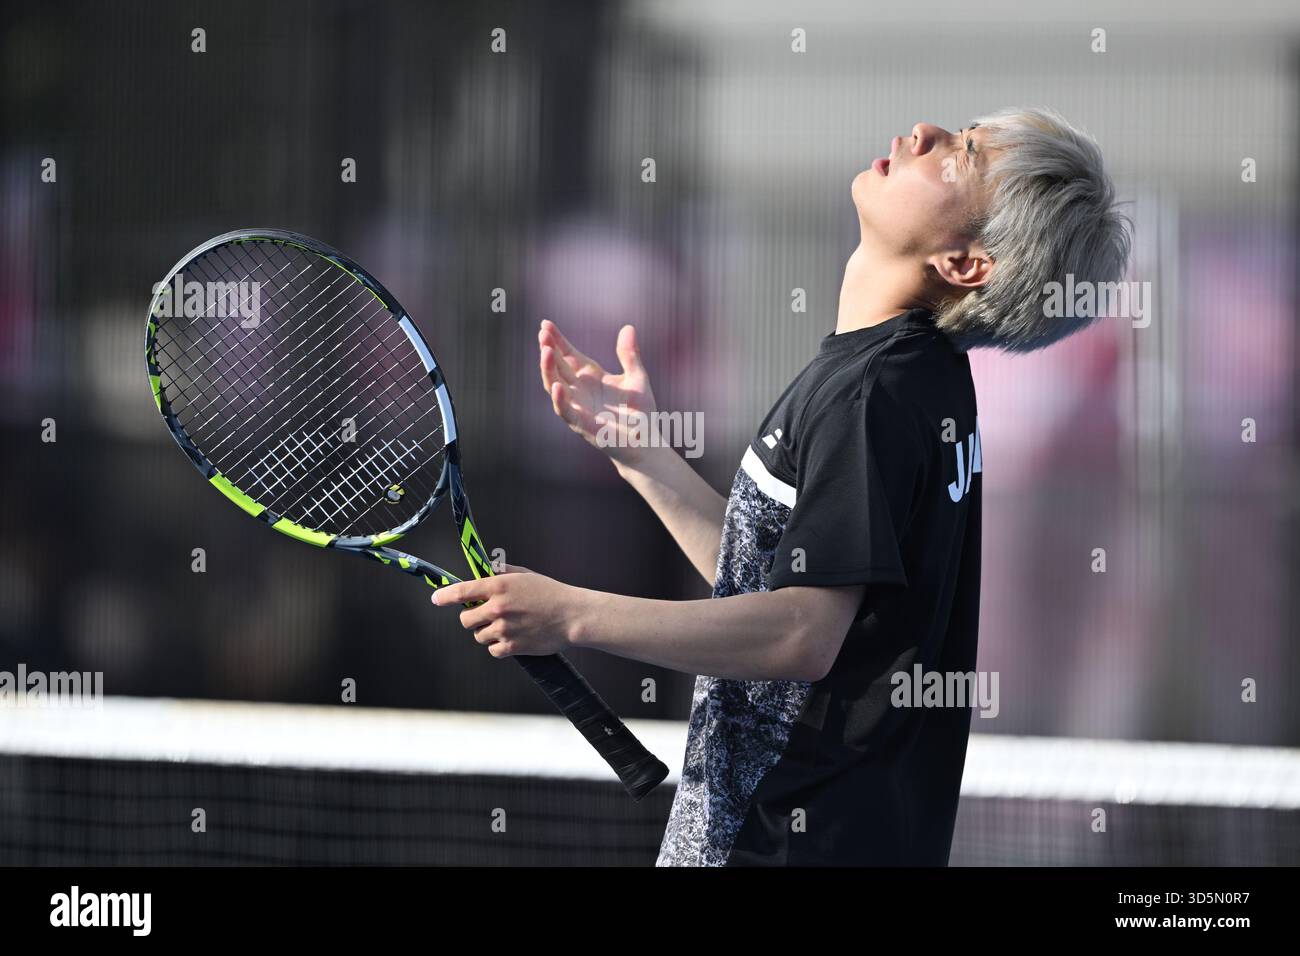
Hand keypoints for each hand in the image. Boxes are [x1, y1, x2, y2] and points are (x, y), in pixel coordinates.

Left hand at [431, 565, 583, 658]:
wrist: (572, 616)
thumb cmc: (550, 592)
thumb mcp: (524, 575)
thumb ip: (501, 573)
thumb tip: (485, 570)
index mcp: (499, 586)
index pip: (461, 591)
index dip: (444, 596)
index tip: (436, 599)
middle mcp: (497, 608)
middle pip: (465, 619)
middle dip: (471, 618)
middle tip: (484, 615)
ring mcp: (504, 629)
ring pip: (478, 636)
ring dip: (486, 632)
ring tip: (505, 626)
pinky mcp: (512, 646)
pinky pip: (492, 650)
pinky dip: (499, 646)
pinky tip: (511, 638)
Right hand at [538, 319, 657, 466]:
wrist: (645, 443)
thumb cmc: (640, 413)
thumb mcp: (637, 378)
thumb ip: (630, 355)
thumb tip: (628, 327)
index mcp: (591, 376)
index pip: (569, 354)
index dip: (557, 340)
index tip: (546, 323)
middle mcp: (579, 390)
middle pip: (557, 366)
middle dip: (549, 349)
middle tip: (543, 332)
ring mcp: (578, 407)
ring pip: (555, 386)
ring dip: (548, 370)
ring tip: (545, 351)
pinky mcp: (581, 424)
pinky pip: (566, 411)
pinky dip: (560, 400)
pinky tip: (557, 386)